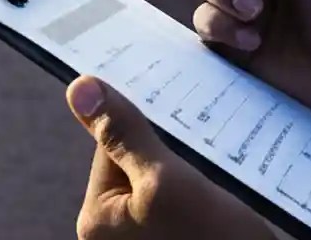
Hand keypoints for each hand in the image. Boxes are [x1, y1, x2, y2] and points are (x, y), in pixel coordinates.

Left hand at [66, 76, 273, 239]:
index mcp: (98, 218)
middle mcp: (117, 231)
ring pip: (169, 178)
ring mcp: (150, 237)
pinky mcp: (181, 236)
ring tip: (224, 162)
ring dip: (198, 165)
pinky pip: (188, 200)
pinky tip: (231, 186)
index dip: (149, 128)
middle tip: (209, 139)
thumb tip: (79, 87)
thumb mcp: (167, 183)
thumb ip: (125, 135)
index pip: (112, 146)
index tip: (182, 112)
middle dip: (176, 148)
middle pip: (140, 161)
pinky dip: (210, 187)